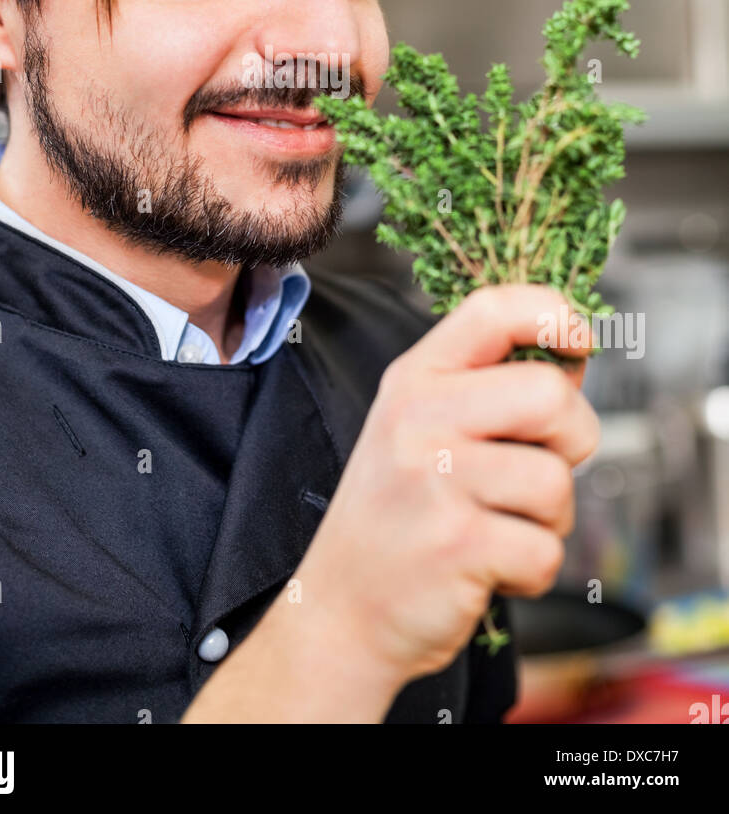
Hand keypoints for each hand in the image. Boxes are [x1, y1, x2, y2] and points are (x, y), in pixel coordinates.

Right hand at [294, 284, 599, 687]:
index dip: (554, 314)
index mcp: (415, 378)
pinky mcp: (457, 544)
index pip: (494, 309)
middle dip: (573, 439)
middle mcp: (419, 417)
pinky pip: (547, 549)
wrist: (341, 611)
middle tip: (540, 469)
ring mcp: (435, 479)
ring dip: (550, 519)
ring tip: (500, 527)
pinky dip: (533, 571)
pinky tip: (490, 568)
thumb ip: (490, 387)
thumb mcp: (422, 428)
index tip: (579, 342)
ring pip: (556, 481)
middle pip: (550, 395)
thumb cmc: (399, 516)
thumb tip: (574, 354)